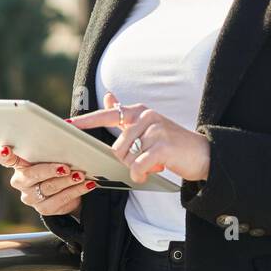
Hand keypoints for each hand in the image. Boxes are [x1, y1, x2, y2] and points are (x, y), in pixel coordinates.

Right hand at [0, 145, 95, 217]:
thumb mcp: (54, 152)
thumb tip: (69, 126)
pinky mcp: (43, 209)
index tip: (6, 149)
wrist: (67, 189)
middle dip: (49, 170)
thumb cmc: (58, 162)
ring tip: (80, 174)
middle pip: (31, 175)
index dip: (4, 155)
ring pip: (48, 188)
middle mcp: (20, 181)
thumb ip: (54, 143)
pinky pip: (60, 200)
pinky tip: (86, 184)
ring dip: (67, 181)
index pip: (5, 158)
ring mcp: (30, 197)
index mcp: (19, 162)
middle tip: (65, 167)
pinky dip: (75, 191)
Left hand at [66, 91, 209, 184]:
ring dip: (135, 169)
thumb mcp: (149, 126)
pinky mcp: (162, 146)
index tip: (67, 124)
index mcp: (140, 111)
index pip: (108, 114)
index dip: (87, 120)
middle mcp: (146, 116)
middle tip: (141, 163)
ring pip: (125, 157)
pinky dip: (140, 175)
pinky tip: (149, 174)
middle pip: (116, 146)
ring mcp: (155, 129)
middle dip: (125, 161)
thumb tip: (108, 96)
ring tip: (150, 166)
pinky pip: (138, 165)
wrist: (204, 154)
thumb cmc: (173, 144)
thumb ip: (126, 114)